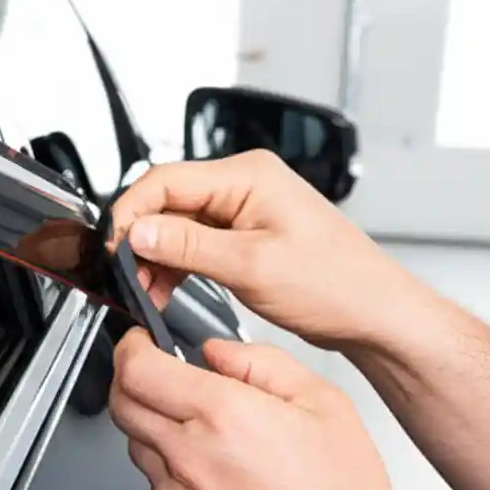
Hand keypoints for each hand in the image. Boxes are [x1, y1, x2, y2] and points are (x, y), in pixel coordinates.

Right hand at [107, 150, 437, 351]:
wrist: (374, 313)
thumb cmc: (337, 284)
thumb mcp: (252, 266)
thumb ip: (189, 246)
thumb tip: (141, 232)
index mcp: (249, 176)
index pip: (166, 180)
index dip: (132, 213)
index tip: (115, 247)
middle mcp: (245, 185)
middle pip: (168, 200)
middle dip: (142, 239)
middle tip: (127, 275)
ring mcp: (245, 211)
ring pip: (178, 225)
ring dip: (157, 257)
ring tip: (146, 290)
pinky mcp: (245, 236)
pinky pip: (195, 243)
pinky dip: (176, 266)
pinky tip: (165, 290)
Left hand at [110, 329, 437, 489]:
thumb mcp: (323, 404)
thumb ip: (262, 363)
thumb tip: (220, 351)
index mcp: (223, 415)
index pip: (137, 369)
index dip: (132, 346)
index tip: (141, 341)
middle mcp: (190, 456)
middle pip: (122, 404)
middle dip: (130, 378)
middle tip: (155, 371)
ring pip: (136, 444)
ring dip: (150, 424)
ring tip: (194, 423)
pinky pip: (154, 483)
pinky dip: (168, 465)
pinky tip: (209, 466)